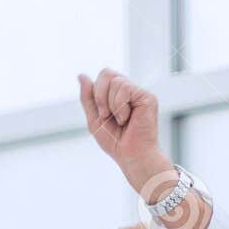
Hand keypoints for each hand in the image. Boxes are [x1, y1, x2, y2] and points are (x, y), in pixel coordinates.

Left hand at [77, 69, 168, 193]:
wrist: (130, 155)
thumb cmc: (114, 141)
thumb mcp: (94, 118)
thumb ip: (87, 96)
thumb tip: (81, 75)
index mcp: (117, 94)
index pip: (102, 77)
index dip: (96, 93)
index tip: (102, 114)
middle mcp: (129, 91)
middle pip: (107, 73)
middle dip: (100, 96)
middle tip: (106, 115)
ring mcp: (139, 93)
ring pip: (116, 81)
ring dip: (111, 104)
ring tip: (120, 120)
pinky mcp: (147, 97)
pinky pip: (125, 88)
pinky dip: (120, 106)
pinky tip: (127, 118)